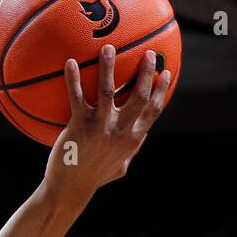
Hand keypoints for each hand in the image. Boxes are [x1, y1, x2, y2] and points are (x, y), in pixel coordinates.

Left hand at [44, 45, 171, 200]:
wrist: (69, 189)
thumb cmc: (94, 178)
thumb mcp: (119, 166)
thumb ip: (131, 151)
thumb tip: (142, 137)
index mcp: (132, 139)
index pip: (153, 110)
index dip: (161, 90)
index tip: (167, 72)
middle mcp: (120, 131)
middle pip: (138, 96)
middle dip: (146, 72)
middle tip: (148, 53)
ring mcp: (100, 127)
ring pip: (109, 90)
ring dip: (109, 67)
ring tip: (107, 47)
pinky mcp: (79, 126)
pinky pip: (76, 97)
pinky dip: (73, 78)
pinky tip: (69, 62)